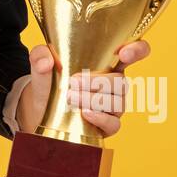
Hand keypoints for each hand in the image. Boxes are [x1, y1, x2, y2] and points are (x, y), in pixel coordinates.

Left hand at [24, 39, 151, 137]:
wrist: (39, 109)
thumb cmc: (48, 82)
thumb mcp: (40, 65)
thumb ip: (40, 56)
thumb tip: (47, 61)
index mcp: (106, 62)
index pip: (133, 52)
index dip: (137, 50)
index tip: (124, 53)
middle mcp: (114, 83)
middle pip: (121, 82)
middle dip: (98, 82)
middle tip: (73, 82)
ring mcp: (113, 106)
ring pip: (117, 102)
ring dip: (94, 100)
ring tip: (71, 98)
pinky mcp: (107, 125)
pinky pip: (114, 124)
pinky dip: (100, 118)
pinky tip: (85, 114)